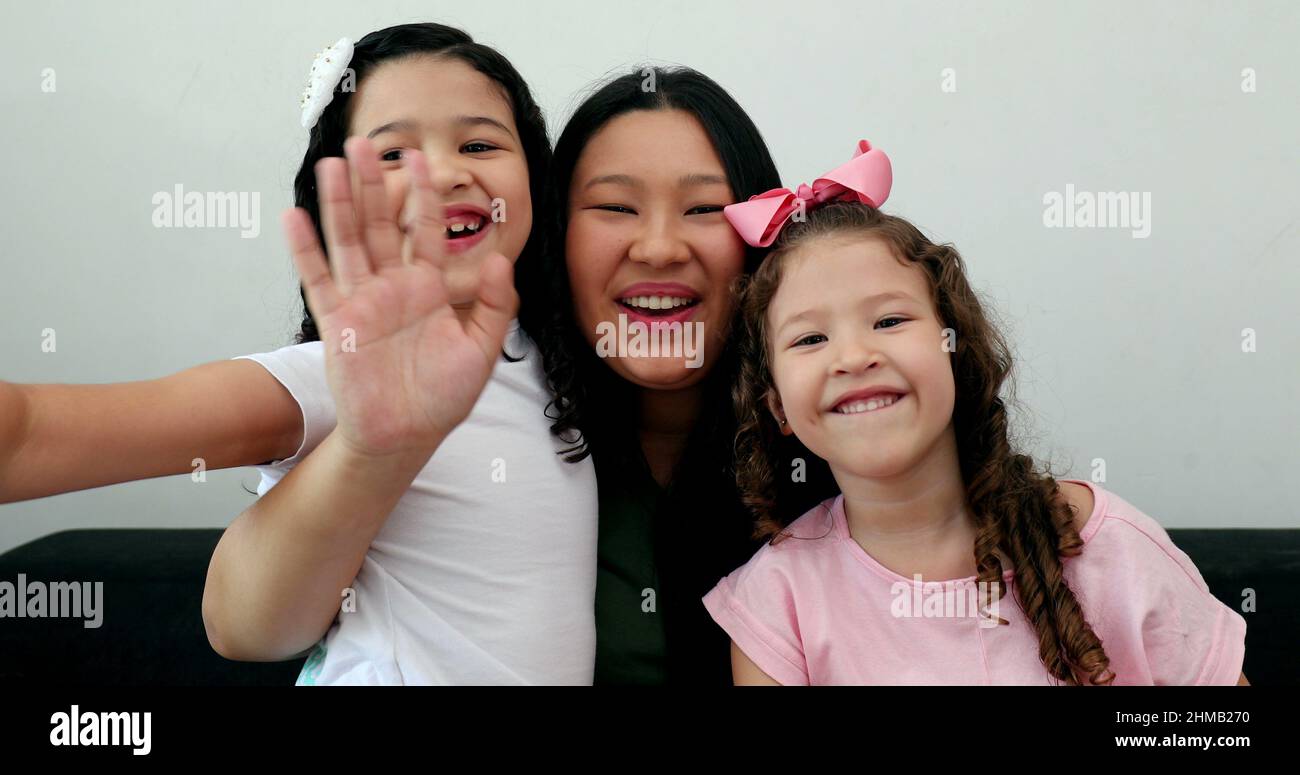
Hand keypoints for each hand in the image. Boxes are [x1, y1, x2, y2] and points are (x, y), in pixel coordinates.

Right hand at [281, 136, 517, 457]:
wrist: (406, 436)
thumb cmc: (444, 396)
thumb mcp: (482, 351)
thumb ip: (496, 307)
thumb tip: (503, 263)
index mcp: (431, 287)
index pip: (428, 230)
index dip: (426, 195)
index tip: (424, 158)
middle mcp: (395, 286)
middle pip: (382, 224)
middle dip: (374, 184)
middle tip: (366, 143)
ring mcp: (363, 301)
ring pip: (350, 241)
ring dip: (340, 204)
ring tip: (333, 163)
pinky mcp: (338, 322)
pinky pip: (319, 280)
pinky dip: (305, 250)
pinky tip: (294, 216)